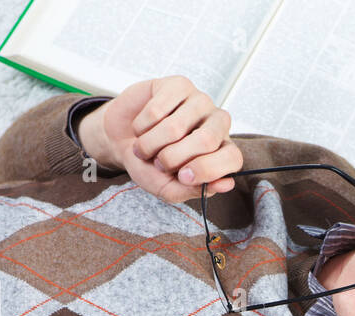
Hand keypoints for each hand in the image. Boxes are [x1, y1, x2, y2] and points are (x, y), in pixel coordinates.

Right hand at [79, 75, 242, 204]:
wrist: (121, 140)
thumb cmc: (151, 163)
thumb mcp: (169, 187)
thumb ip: (192, 190)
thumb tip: (225, 184)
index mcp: (222, 150)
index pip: (232, 158)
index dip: (207, 170)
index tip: (182, 177)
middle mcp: (217, 123)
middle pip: (206, 141)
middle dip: (172, 159)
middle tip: (159, 163)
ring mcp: (200, 101)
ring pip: (175, 127)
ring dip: (150, 145)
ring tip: (145, 147)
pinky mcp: (178, 85)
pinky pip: (156, 111)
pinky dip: (141, 127)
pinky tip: (142, 127)